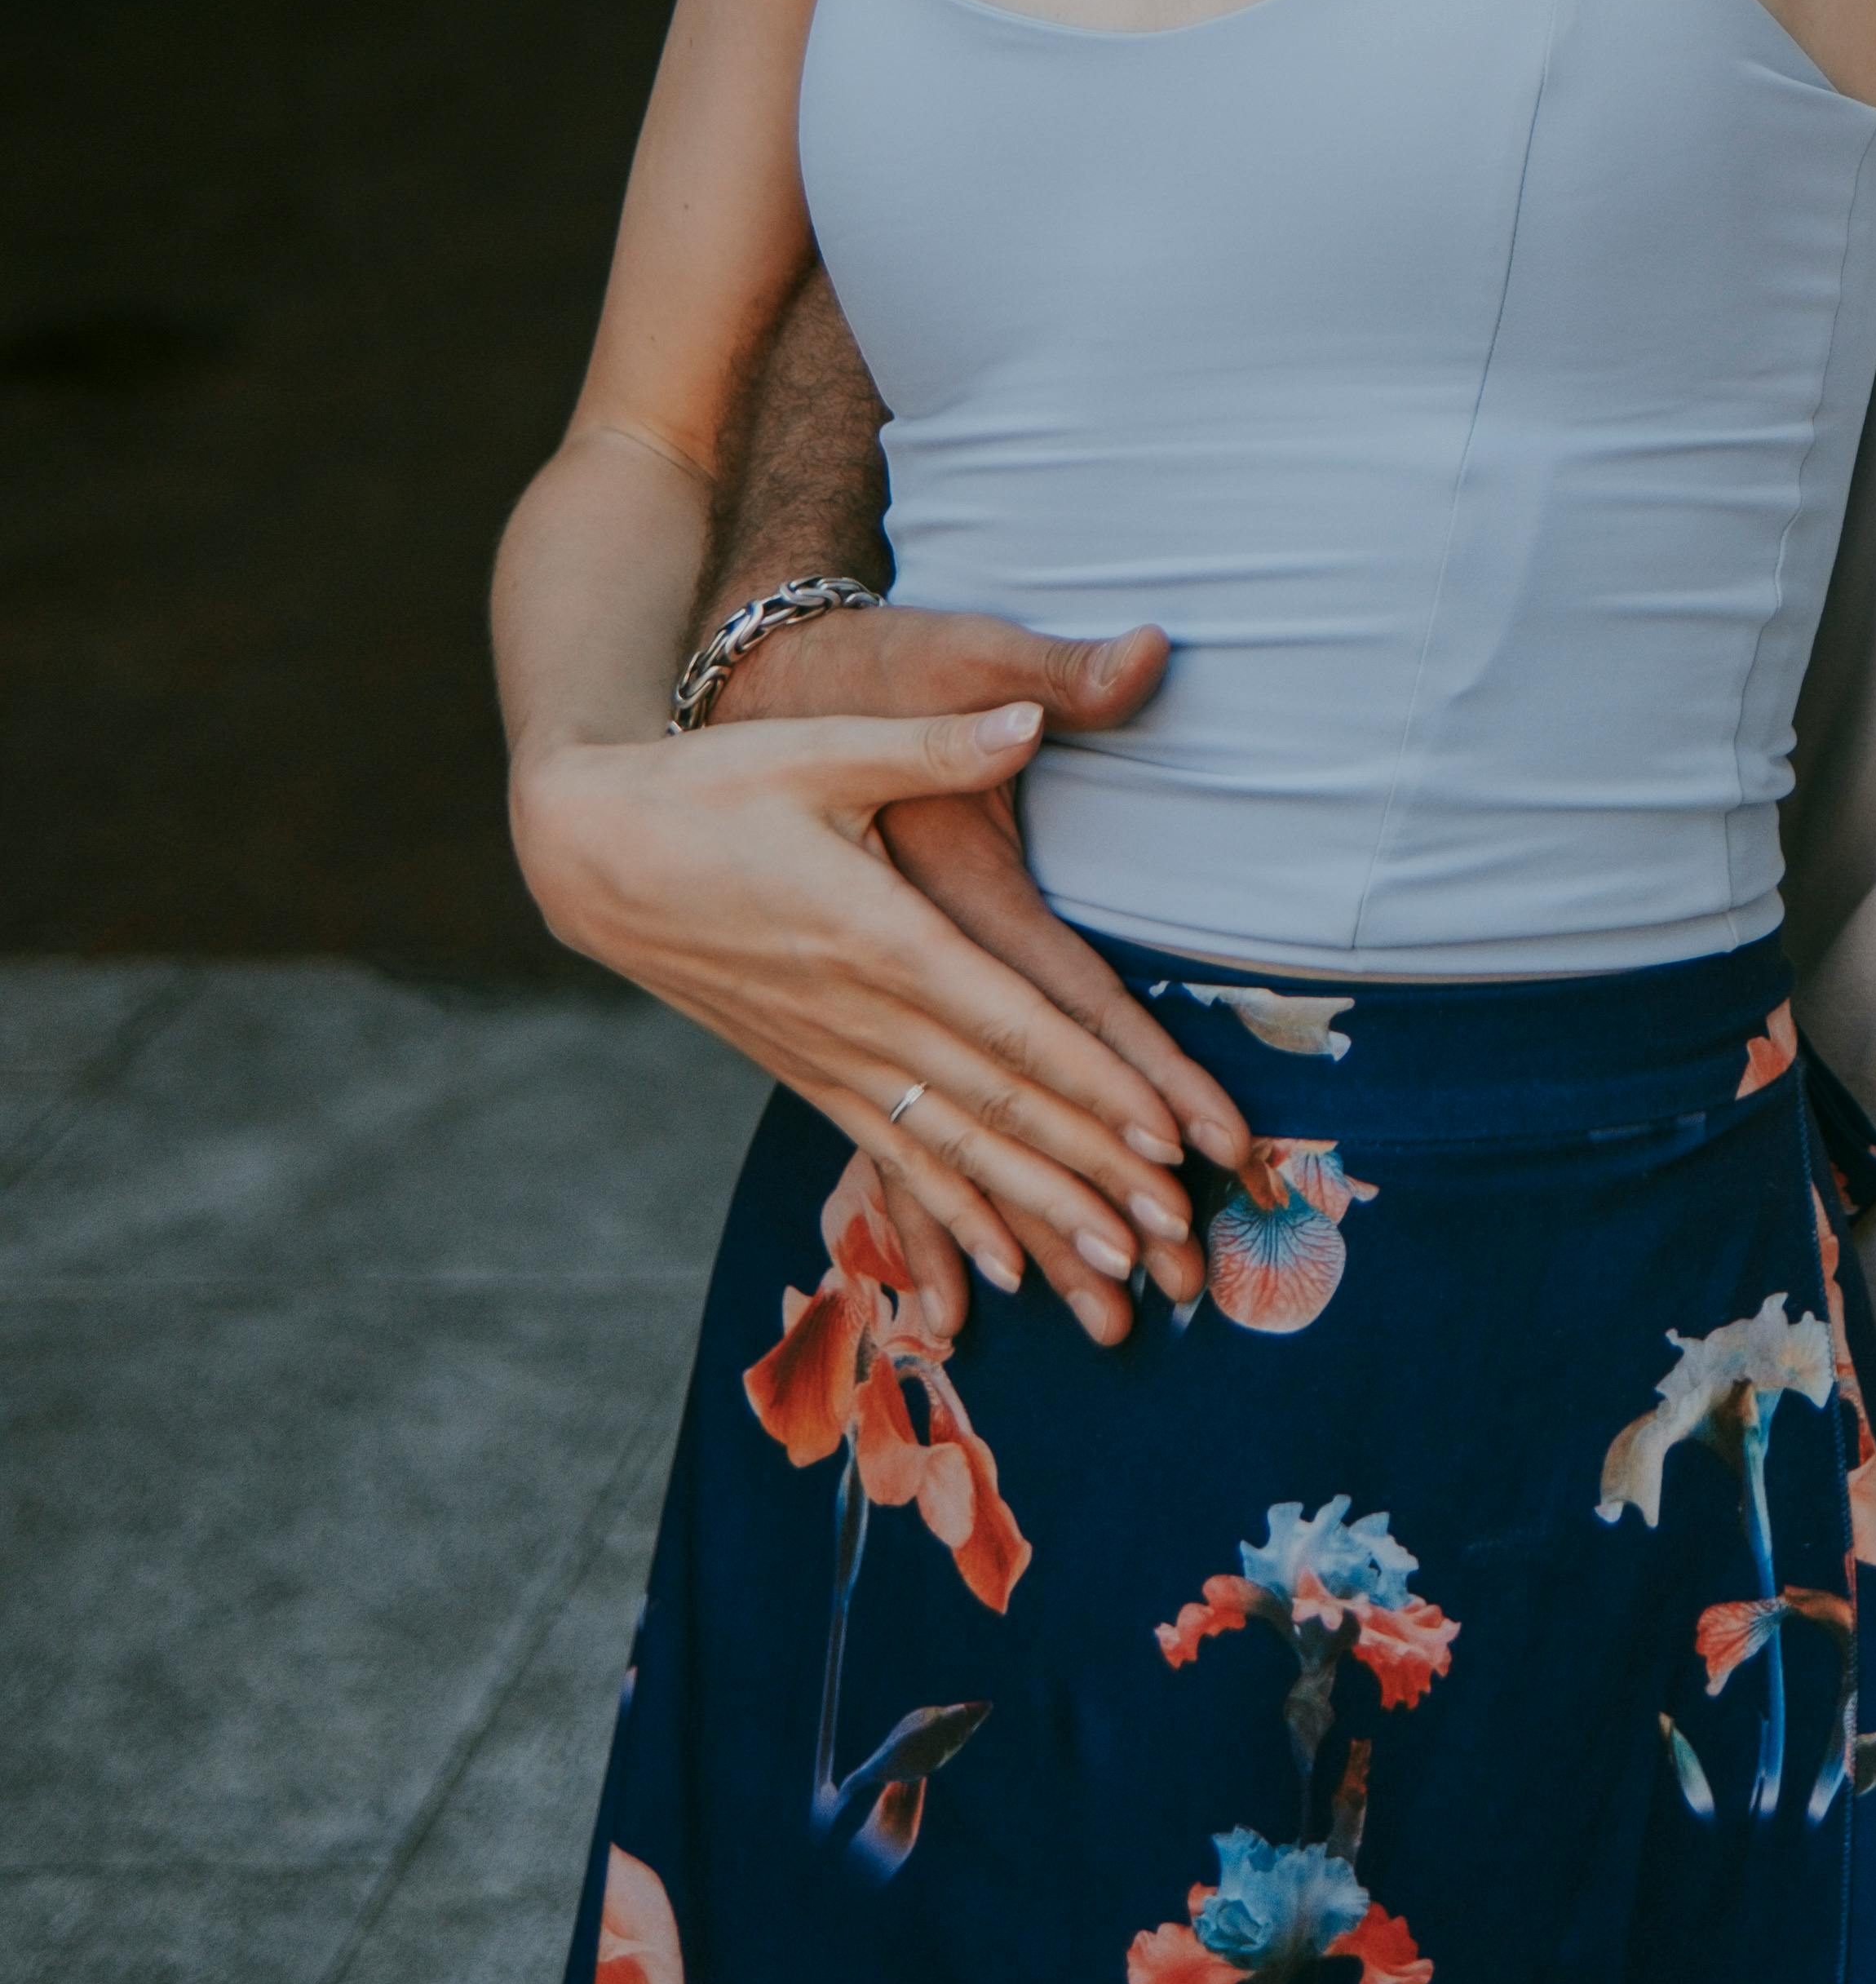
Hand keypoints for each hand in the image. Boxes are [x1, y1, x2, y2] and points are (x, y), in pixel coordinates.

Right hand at [513, 686, 1235, 1353]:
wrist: (593, 854)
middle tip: (1174, 1233)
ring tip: (1115, 1266)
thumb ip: (936, 742)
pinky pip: (892, 1159)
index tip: (1160, 1133)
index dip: (1090, 1083)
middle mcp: (858, 1015)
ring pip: (954, 1151)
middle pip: (998, 1106)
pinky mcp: (804, 1073)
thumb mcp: (821, 749)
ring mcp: (827, 1056)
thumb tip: (1032, 716)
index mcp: (878, 936)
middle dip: (1092, 1171)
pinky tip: (1004, 1267)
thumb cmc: (712, 786)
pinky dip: (952, 1214)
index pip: (1008, 1026)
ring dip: (1039, 1211)